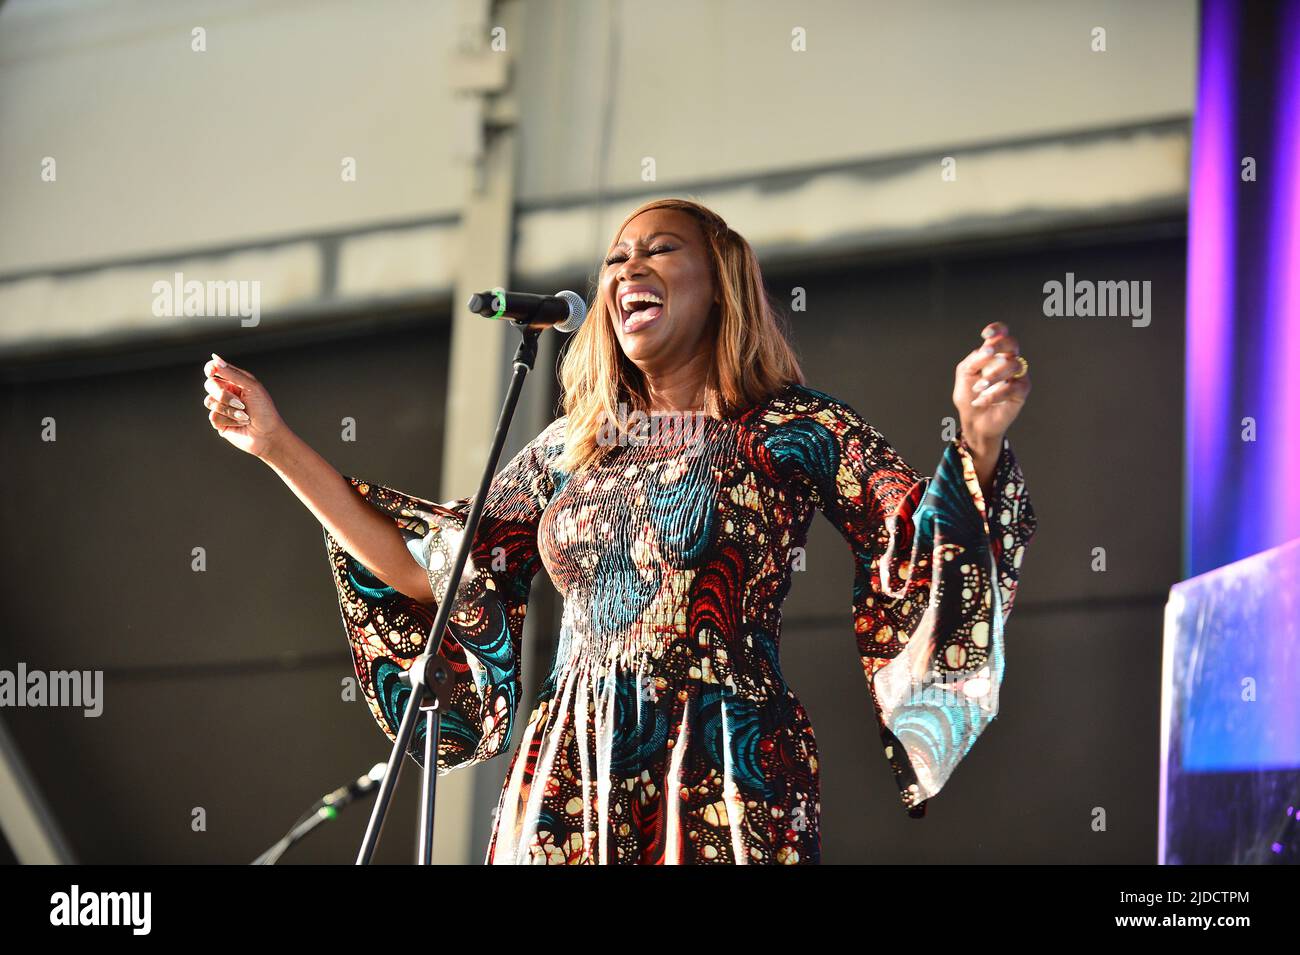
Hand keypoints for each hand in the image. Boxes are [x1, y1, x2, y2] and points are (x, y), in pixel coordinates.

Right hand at [202, 353, 287, 459]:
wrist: (268, 434)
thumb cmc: (264, 410)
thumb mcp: (252, 387)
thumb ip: (232, 374)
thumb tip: (214, 358)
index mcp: (235, 381)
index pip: (215, 370)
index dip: (210, 369)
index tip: (212, 372)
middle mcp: (226, 393)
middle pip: (209, 385)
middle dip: (224, 394)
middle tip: (240, 403)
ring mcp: (221, 407)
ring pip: (209, 401)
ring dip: (229, 409)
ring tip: (245, 416)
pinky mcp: (219, 422)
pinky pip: (213, 416)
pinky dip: (229, 420)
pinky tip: (240, 424)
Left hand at [953, 322, 1030, 449]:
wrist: (974, 421)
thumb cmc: (969, 396)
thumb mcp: (965, 375)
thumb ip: (973, 361)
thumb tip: (986, 351)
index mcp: (994, 354)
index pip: (1002, 335)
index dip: (997, 330)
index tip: (985, 334)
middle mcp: (1008, 362)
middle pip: (1012, 344)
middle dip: (999, 344)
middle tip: (987, 351)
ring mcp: (1017, 376)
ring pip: (1012, 365)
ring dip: (992, 376)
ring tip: (977, 389)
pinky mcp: (1022, 391)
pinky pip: (1013, 387)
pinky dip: (994, 394)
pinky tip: (981, 401)